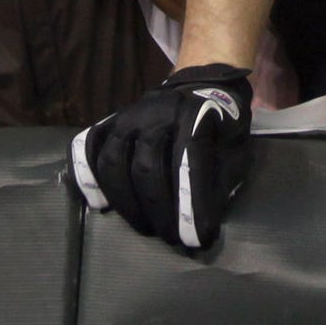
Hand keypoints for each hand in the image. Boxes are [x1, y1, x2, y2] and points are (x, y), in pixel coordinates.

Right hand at [73, 63, 252, 248]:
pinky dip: (90, 179)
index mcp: (195, 116)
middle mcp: (157, 112)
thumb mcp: (236, 149)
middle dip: (158, 211)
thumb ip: (221, 182)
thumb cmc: (221, 126)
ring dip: (127, 204)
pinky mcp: (111, 122)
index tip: (197, 238)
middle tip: (169, 238)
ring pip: (113, 163)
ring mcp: (128, 116)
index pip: (189, 164)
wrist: (200, 86)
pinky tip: (100, 205)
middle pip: (146, 169)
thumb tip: (203, 222)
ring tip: (145, 227)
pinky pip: (89, 149)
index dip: (192, 205)